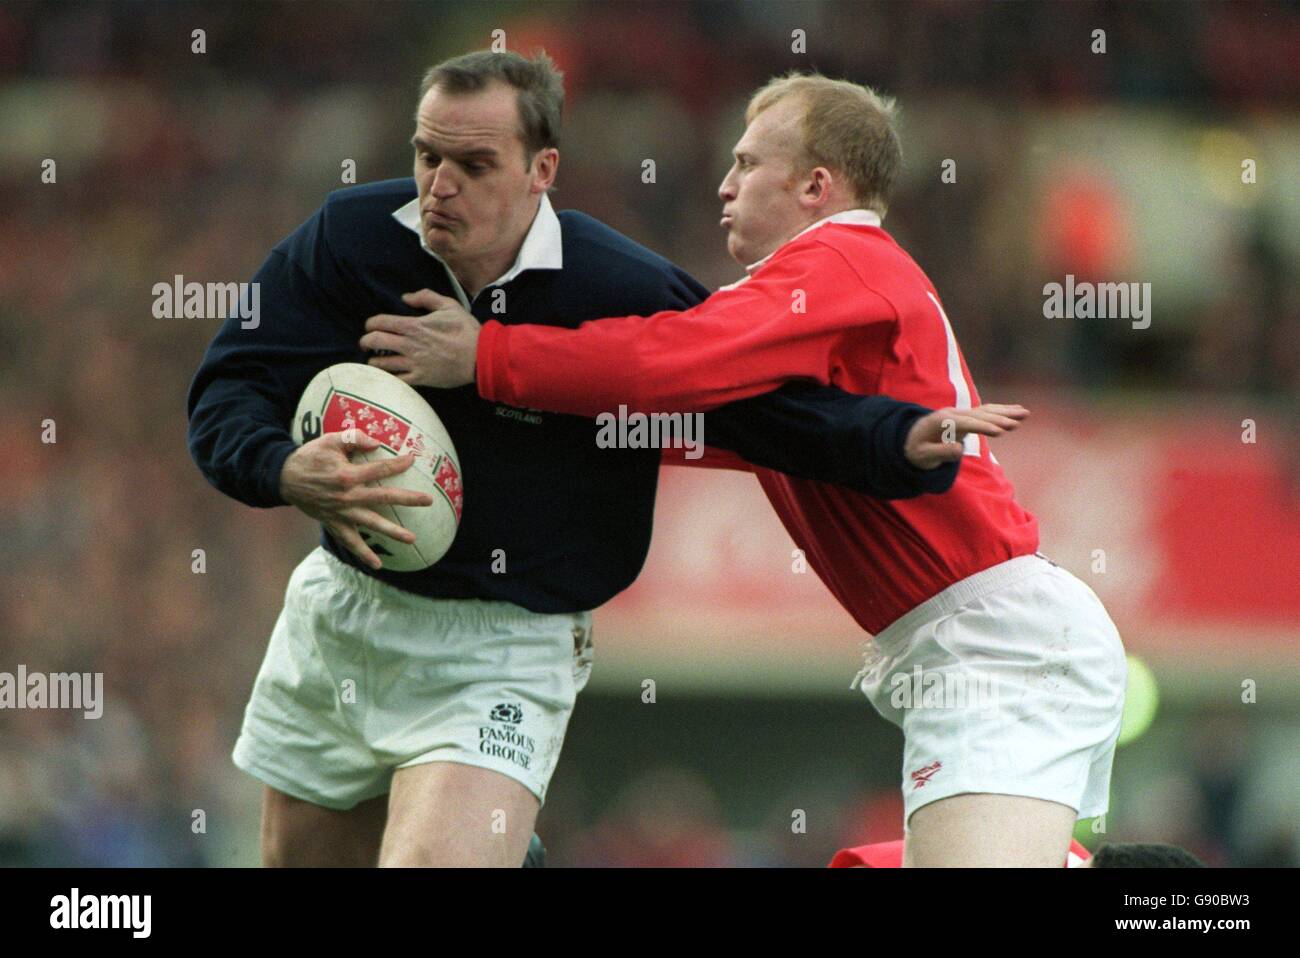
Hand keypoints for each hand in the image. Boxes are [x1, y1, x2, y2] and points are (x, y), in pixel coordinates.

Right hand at [278, 430, 433, 569]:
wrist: (284, 478)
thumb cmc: (310, 456)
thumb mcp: (329, 440)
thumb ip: (354, 438)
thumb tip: (377, 443)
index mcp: (348, 475)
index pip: (380, 470)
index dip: (398, 464)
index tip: (413, 460)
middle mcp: (347, 497)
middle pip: (383, 498)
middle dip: (408, 500)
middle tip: (428, 500)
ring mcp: (341, 513)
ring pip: (371, 524)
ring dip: (392, 532)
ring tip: (413, 539)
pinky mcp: (334, 523)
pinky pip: (350, 541)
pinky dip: (363, 554)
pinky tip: (378, 565)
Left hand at [360, 289, 479, 387]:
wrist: (480, 357)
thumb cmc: (466, 330)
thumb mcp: (449, 305)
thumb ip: (425, 297)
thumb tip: (405, 297)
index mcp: (414, 326)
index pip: (380, 322)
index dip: (370, 323)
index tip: (370, 326)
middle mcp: (409, 345)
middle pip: (374, 342)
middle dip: (365, 342)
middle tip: (366, 343)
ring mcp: (414, 364)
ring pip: (381, 364)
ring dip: (373, 361)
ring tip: (374, 361)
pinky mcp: (421, 379)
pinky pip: (396, 380)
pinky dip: (388, 378)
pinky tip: (387, 376)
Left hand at [904, 403, 1028, 469]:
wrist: (909, 439)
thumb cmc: (915, 450)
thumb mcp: (923, 456)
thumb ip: (939, 452)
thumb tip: (959, 449)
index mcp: (942, 421)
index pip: (967, 423)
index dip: (984, 427)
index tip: (1000, 432)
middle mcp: (952, 413)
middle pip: (980, 414)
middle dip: (1000, 417)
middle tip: (1019, 421)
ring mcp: (959, 413)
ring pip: (986, 410)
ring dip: (1005, 411)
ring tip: (1025, 413)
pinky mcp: (965, 417)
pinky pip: (986, 412)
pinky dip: (1001, 411)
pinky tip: (1016, 412)